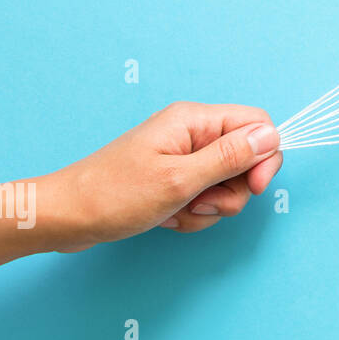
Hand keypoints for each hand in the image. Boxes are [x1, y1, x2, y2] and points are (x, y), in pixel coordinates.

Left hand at [42, 102, 282, 251]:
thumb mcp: (179, 180)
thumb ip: (230, 157)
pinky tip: (167, 217)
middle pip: (245, 159)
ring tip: (176, 211)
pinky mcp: (174, 178)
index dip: (265, 156)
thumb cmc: (114, 195)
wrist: (66, 218)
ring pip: (227, 184)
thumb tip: (272, 136)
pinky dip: (194, 213)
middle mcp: (192, 133)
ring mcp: (183, 156)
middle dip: (231, 191)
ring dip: (210, 207)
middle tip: (202, 203)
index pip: (257, 124)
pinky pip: (205, 196)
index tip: (253, 187)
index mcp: (194, 121)